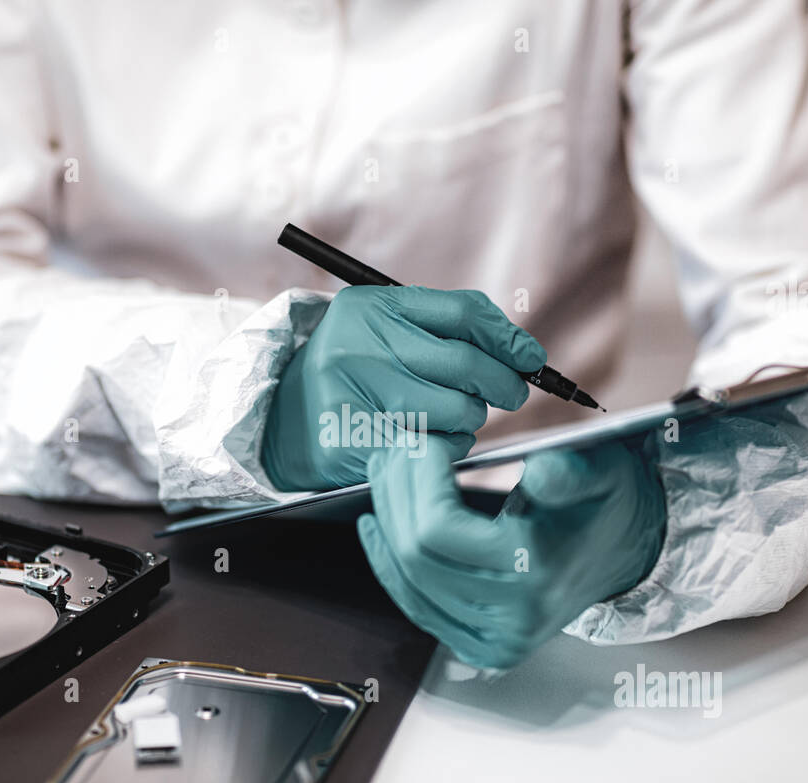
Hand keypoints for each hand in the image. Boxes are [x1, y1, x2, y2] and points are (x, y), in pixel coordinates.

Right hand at [262, 285, 545, 490]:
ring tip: (450, 416)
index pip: (462, 312)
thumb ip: (444, 328)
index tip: (530, 358)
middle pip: (466, 366)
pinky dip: (445, 449)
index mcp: (370, 308)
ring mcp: (351, 396)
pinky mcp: (351, 443)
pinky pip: (433, 450)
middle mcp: (357, 346)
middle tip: (511, 394)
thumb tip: (522, 352)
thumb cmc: (350, 373)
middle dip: (503, 384)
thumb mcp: (383, 331)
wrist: (277, 420)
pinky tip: (427, 440)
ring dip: (470, 420)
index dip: (507, 337)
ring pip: (457, 412)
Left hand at [357, 436, 666, 668]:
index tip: (425, 441)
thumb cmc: (606, 502)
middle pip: (414, 553)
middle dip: (395, 493)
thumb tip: (542, 469)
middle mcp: (512, 618)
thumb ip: (572, 471)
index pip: (437, 530)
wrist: (624, 553)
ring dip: (387, 521)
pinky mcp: (479, 646)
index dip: (417, 479)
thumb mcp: (602, 471)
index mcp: (538, 572)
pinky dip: (389, 562)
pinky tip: (378, 526)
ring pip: (407, 578)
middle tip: (396, 449)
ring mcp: (493, 640)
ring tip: (388, 476)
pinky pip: (416, 604)